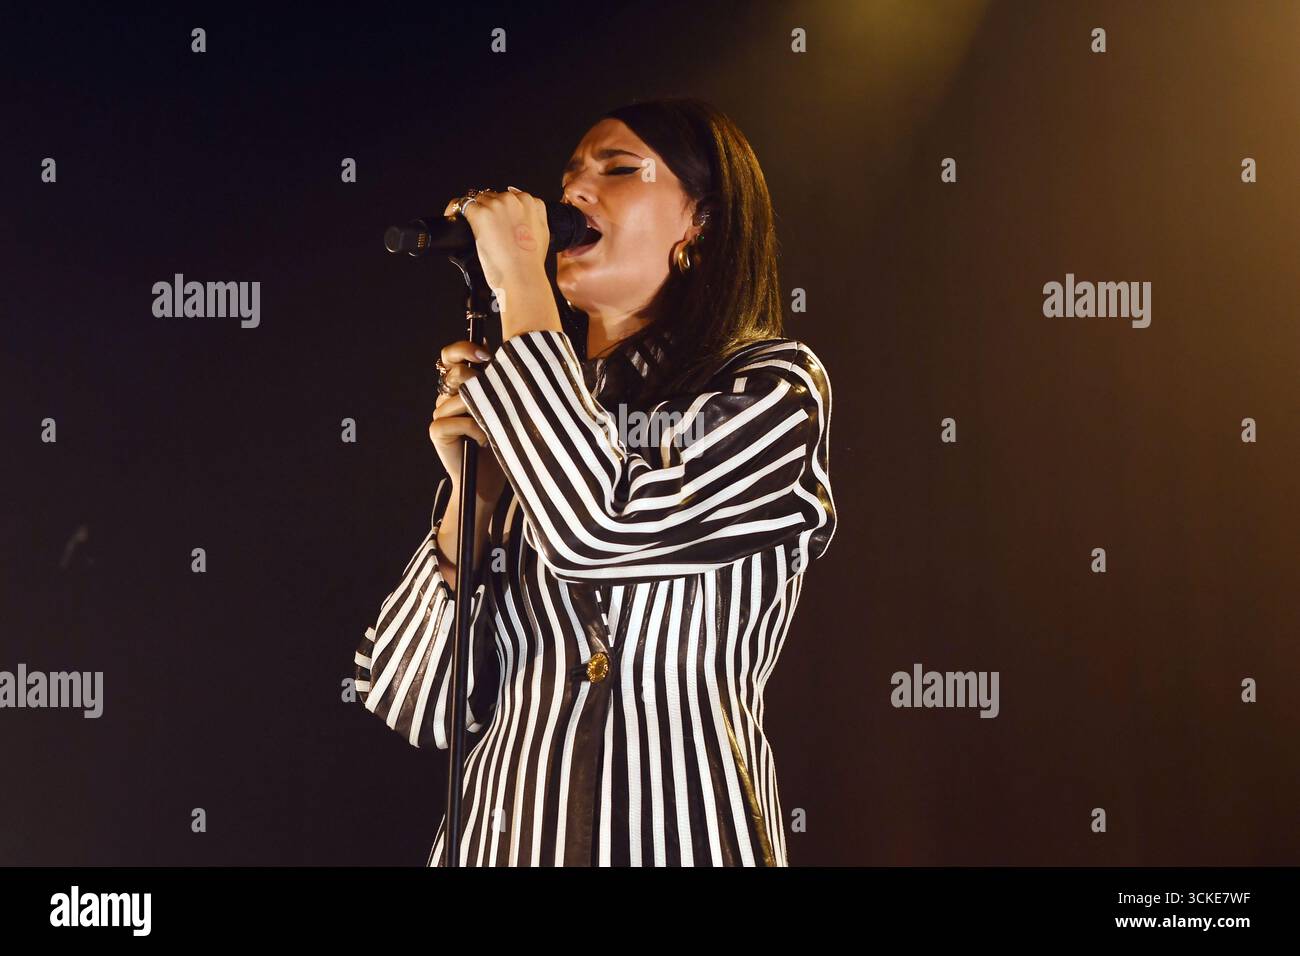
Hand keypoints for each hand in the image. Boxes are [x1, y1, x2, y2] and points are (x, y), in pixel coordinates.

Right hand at [429, 340, 507, 506]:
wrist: (490, 480)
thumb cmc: (503, 441)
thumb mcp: (506, 406)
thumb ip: (499, 379)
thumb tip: (496, 351)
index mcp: (461, 385)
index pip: (451, 355)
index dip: (463, 349)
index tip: (487, 357)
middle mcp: (447, 396)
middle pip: (455, 372)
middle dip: (476, 380)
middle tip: (495, 395)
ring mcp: (440, 413)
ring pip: (458, 398)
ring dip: (482, 413)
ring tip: (494, 429)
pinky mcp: (436, 430)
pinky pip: (456, 420)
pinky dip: (474, 429)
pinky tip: (483, 440)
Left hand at [443, 187, 549, 297]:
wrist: (522, 276)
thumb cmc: (531, 263)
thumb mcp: (544, 234)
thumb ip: (536, 216)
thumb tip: (524, 210)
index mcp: (530, 203)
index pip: (511, 195)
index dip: (502, 208)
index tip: (499, 220)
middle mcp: (513, 200)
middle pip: (494, 196)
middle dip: (490, 211)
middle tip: (489, 231)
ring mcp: (497, 206)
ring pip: (479, 201)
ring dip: (476, 213)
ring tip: (478, 232)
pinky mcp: (481, 214)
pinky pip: (463, 206)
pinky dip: (457, 213)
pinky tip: (457, 222)